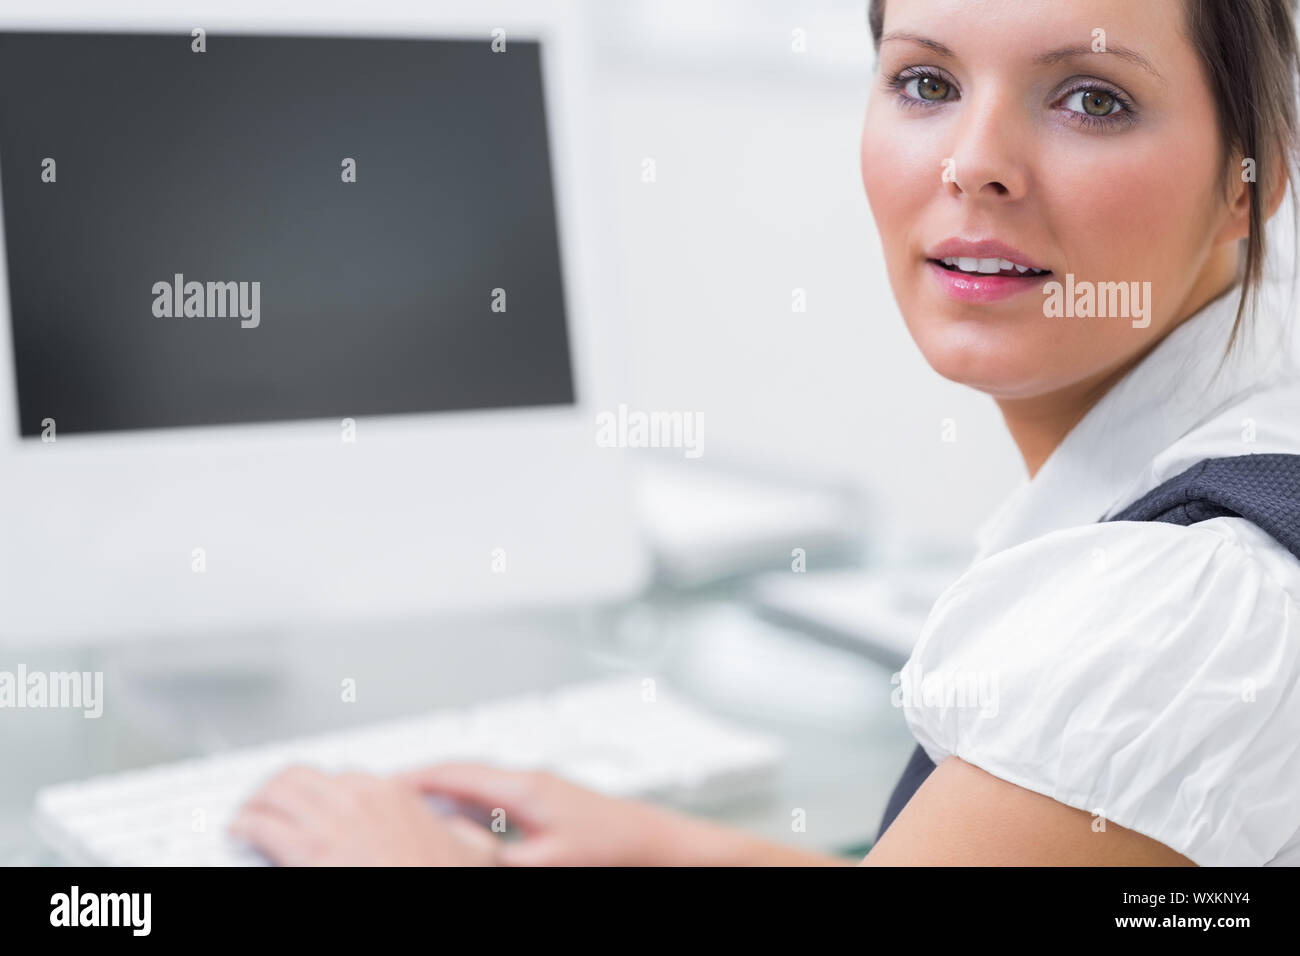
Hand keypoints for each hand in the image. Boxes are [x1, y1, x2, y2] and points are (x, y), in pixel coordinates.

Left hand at [228, 765, 498, 865]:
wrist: (434, 887)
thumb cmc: (442, 874)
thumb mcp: (471, 848)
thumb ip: (462, 831)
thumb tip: (465, 831)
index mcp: (393, 795)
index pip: (342, 777)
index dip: (321, 791)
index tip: (311, 804)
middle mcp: (359, 799)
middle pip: (302, 776)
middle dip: (279, 788)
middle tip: (266, 802)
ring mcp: (333, 824)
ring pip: (277, 791)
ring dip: (256, 801)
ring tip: (246, 813)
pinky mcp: (309, 853)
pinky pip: (262, 825)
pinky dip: (244, 825)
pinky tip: (238, 832)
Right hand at [397, 763, 707, 865]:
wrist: (661, 846)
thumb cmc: (615, 850)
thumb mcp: (544, 862)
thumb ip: (495, 856)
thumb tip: (453, 852)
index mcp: (523, 785)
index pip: (452, 771)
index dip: (411, 778)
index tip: (378, 784)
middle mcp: (529, 780)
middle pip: (460, 773)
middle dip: (421, 782)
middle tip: (385, 794)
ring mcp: (540, 790)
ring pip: (477, 786)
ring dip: (444, 795)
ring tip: (411, 809)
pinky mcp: (550, 805)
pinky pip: (495, 799)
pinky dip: (468, 808)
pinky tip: (460, 826)